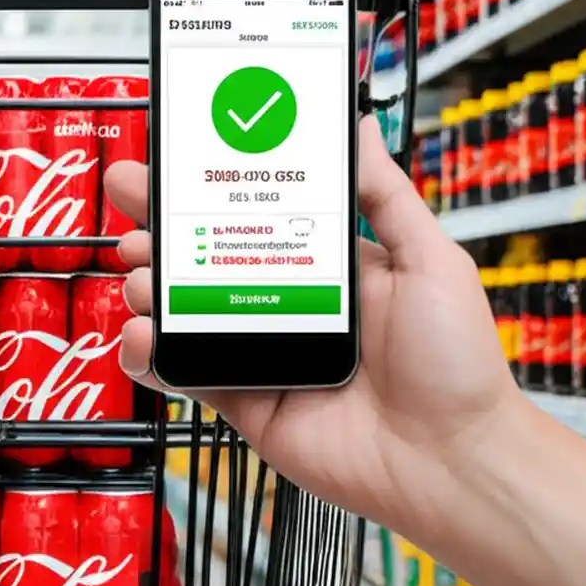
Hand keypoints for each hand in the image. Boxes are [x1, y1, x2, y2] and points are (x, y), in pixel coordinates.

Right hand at [104, 116, 527, 539]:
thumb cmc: (454, 362)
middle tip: (131, 206)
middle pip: (204, 255)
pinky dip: (149, 354)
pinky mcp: (243, 400)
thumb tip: (361, 125)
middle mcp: (284, 302)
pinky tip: (142, 336)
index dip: (211, 187)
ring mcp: (259, 351)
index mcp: (324, 265)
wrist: (450, 460)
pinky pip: (183, 371)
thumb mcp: (428, 260)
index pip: (254, 212)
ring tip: (140, 275)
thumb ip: (385, 194)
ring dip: (149, 286)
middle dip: (159, 228)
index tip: (174, 157)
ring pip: (182, 309)